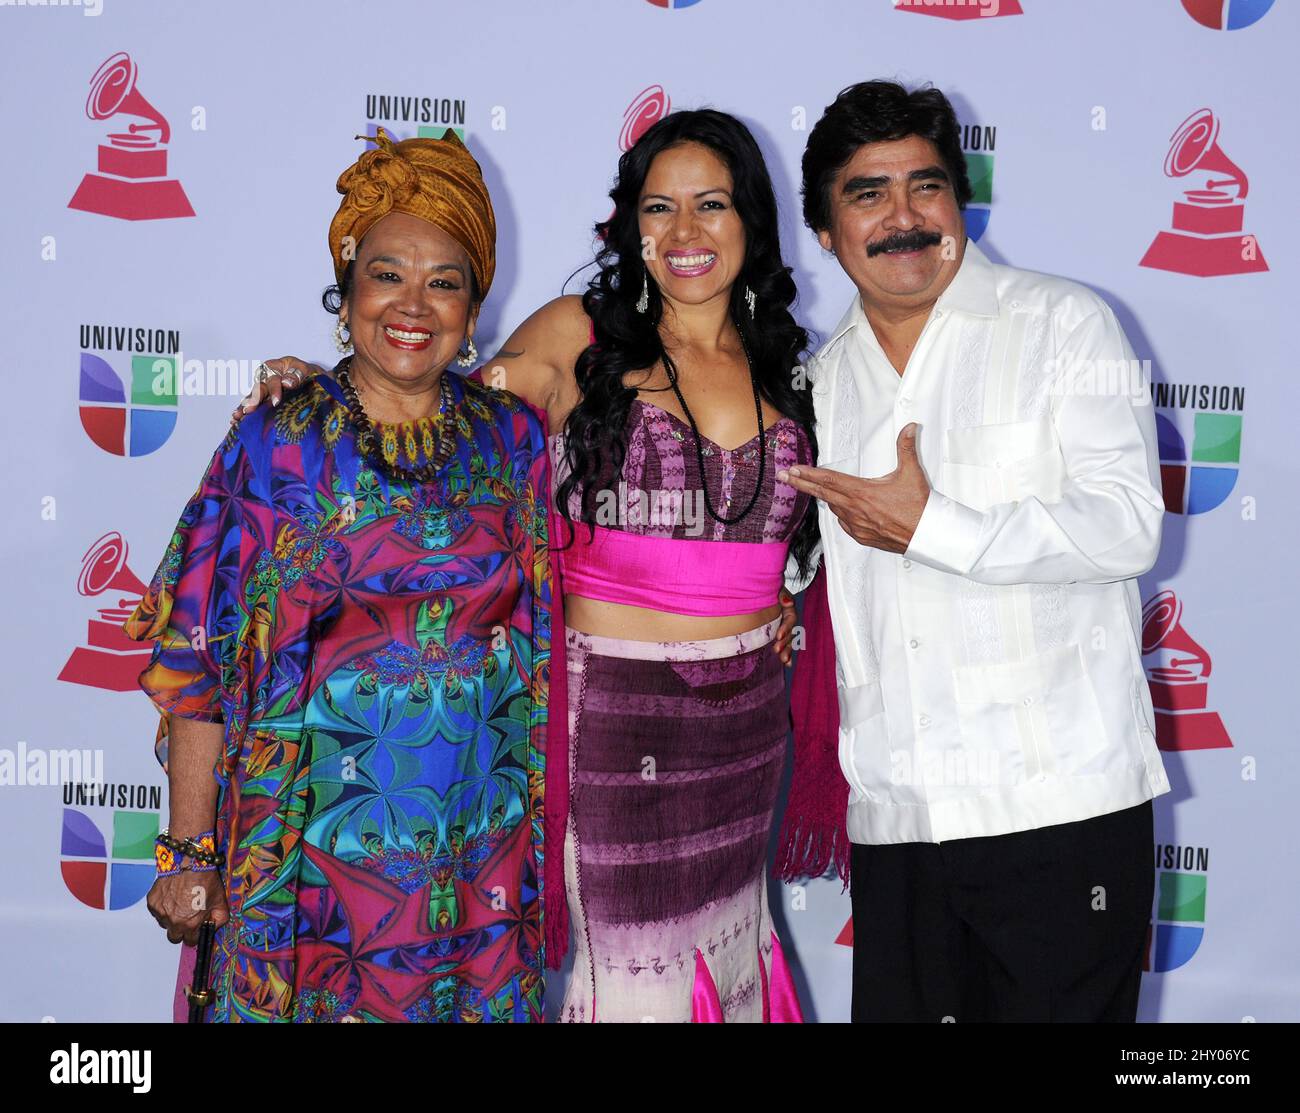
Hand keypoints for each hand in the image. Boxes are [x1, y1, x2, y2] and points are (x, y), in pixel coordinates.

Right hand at [146, 868, 228, 946]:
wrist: (189, 862)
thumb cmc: (206, 880)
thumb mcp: (221, 901)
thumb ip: (219, 919)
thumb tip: (213, 926)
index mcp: (190, 925)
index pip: (190, 941)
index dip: (195, 934)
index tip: (196, 926)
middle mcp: (173, 922)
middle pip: (174, 937)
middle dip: (181, 930)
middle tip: (187, 916)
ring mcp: (160, 913)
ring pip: (164, 923)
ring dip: (171, 918)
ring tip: (180, 902)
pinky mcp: (152, 903)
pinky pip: (157, 911)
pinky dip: (163, 906)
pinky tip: (172, 895)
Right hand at [233, 357, 321, 421]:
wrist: (310, 380)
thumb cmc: (305, 373)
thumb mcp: (303, 369)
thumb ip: (296, 374)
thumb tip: (287, 383)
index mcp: (272, 368)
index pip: (273, 380)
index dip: (274, 391)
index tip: (276, 402)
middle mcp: (264, 379)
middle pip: (258, 390)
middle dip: (253, 401)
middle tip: (248, 410)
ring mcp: (263, 391)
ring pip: (252, 399)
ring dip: (244, 408)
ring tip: (237, 417)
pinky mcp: (263, 402)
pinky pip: (253, 407)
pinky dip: (245, 413)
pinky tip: (236, 421)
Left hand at [773, 588, 796, 664]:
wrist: (758, 594)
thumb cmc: (769, 592)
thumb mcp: (777, 591)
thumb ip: (782, 595)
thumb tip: (788, 602)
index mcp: (788, 611)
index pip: (790, 620)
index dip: (786, 628)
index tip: (778, 636)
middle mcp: (788, 622)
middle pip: (790, 633)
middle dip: (785, 643)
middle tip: (777, 650)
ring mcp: (785, 630)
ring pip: (790, 642)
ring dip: (787, 651)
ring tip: (783, 660)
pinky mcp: (779, 637)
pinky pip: (786, 646)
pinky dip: (787, 655)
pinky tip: (787, 665)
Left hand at [779, 424, 929, 553]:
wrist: (926, 536)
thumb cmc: (919, 507)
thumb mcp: (912, 473)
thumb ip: (907, 448)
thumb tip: (910, 428)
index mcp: (862, 492)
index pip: (828, 480)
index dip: (808, 474)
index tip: (792, 470)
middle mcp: (855, 510)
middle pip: (822, 494)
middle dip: (802, 484)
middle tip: (785, 477)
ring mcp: (857, 525)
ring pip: (834, 508)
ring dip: (825, 497)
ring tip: (816, 489)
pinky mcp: (862, 537)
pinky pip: (845, 523)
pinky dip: (841, 514)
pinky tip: (843, 510)